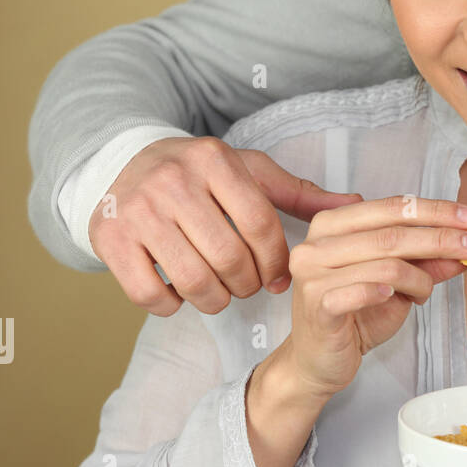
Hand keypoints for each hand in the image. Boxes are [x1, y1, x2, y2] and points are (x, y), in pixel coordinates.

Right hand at [90, 136, 362, 314]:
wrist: (122, 164)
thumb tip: (358, 205)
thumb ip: (302, 193)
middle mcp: (173, 182)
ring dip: (215, 300)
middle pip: (229, 258)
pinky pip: (149, 294)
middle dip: (248, 285)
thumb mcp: (250, 172)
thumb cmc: (201, 174)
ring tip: (220, 294)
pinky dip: (171, 305)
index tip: (280, 278)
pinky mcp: (108, 239)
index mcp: (215, 160)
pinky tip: (180, 294)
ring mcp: (137, 211)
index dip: (277, 262)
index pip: (261, 225)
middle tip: (248, 287)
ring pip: (193, 280)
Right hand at [274, 194, 466, 398]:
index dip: (436, 211)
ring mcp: (313, 273)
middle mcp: (318, 243)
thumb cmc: (355, 316)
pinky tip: (396, 298)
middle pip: (393, 233)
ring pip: (386, 264)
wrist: (317, 361)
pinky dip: (386, 292)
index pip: (392, 207)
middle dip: (442, 239)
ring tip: (423, 293)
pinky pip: (361, 291)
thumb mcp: (398, 284)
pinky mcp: (317, 304)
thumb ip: (428, 263)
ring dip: (420, 280)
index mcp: (333, 224)